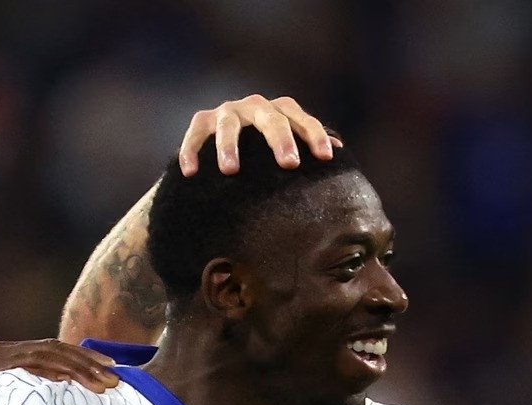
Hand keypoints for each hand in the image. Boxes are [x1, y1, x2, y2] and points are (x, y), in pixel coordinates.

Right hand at [0, 339, 118, 404]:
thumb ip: (6, 404)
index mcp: (7, 359)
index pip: (54, 355)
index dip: (84, 362)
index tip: (110, 375)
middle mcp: (4, 352)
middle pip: (57, 352)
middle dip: (90, 365)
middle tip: (119, 381)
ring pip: (46, 356)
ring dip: (78, 368)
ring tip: (104, 383)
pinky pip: (20, 367)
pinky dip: (47, 372)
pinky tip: (68, 382)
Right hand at [179, 94, 341, 175]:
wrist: (223, 149)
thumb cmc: (263, 152)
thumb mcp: (285, 147)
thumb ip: (306, 144)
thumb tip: (340, 149)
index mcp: (280, 111)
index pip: (302, 120)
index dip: (314, 136)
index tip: (326, 158)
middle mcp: (255, 106)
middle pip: (270, 118)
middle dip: (280, 140)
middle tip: (290, 164)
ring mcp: (227, 111)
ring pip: (229, 124)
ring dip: (229, 146)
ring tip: (231, 171)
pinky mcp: (202, 120)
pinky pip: (195, 133)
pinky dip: (191, 151)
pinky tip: (191, 172)